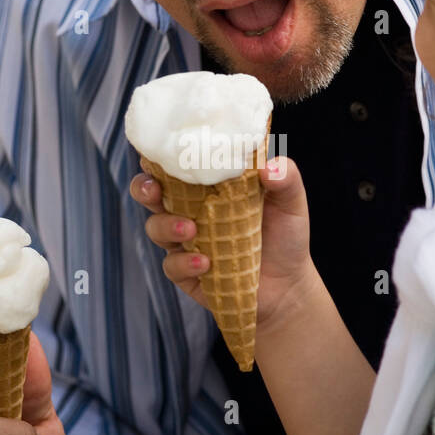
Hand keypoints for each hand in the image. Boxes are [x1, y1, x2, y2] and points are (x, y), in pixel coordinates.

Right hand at [129, 154, 314, 330]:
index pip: (176, 163)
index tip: (162, 148)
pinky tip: (205, 263)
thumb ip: (286, 180)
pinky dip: (184, 263)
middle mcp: (190, 209)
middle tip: (154, 190)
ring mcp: (185, 241)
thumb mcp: (291, 204)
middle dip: (143, 187)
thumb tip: (270, 167)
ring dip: (166, 225)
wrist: (288, 287)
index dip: (162, 153)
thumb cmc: (285, 237)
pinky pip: (171, 265)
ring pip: (154, 227)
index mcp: (209, 186)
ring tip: (191, 230)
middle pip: (150, 192)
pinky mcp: (186, 271)